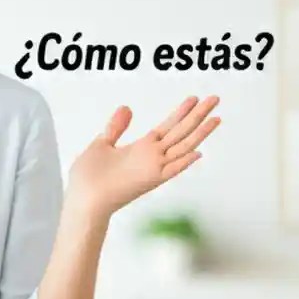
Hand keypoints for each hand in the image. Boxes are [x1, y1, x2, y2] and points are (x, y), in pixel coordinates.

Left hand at [67, 95, 220, 219]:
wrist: (83, 199)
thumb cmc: (88, 177)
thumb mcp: (101, 144)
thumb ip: (116, 127)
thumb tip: (127, 108)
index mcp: (141, 148)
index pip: (168, 126)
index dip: (181, 112)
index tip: (194, 98)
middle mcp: (151, 157)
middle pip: (180, 132)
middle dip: (197, 115)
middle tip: (214, 98)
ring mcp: (152, 168)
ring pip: (181, 148)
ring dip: (199, 133)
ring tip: (215, 117)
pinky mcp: (149, 181)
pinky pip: (170, 171)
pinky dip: (183, 163)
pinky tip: (198, 152)